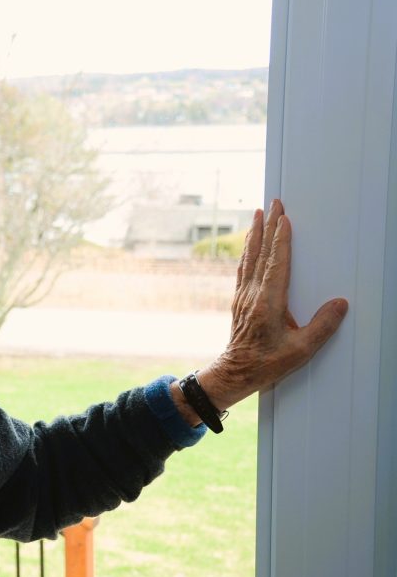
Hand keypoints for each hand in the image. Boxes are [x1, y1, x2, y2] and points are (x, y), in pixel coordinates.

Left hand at [177, 199, 347, 420]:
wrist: (235, 373)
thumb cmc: (266, 364)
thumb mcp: (301, 350)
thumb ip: (322, 326)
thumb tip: (341, 303)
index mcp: (267, 303)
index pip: (276, 264)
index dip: (281, 240)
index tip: (285, 219)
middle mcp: (252, 295)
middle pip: (260, 253)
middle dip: (268, 227)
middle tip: (273, 203)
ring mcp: (243, 297)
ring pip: (249, 258)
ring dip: (255, 235)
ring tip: (258, 214)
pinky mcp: (239, 301)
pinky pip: (243, 269)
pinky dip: (248, 252)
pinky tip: (250, 245)